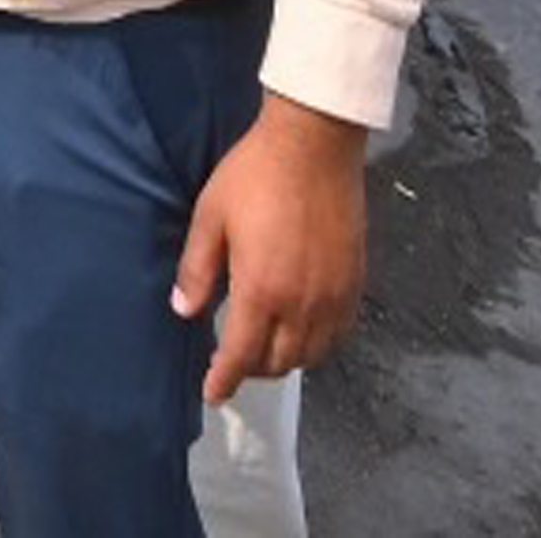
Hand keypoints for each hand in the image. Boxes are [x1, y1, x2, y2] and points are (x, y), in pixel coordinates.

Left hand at [175, 96, 372, 403]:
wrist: (313, 147)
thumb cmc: (254, 176)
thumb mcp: (210, 218)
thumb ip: (198, 270)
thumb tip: (184, 311)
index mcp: (263, 290)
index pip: (243, 355)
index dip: (225, 379)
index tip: (212, 394)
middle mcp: (304, 304)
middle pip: (280, 362)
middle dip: (253, 370)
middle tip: (233, 361)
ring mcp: (335, 297)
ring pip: (312, 355)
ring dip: (286, 360)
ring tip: (263, 348)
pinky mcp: (355, 284)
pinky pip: (339, 335)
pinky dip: (318, 345)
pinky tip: (301, 332)